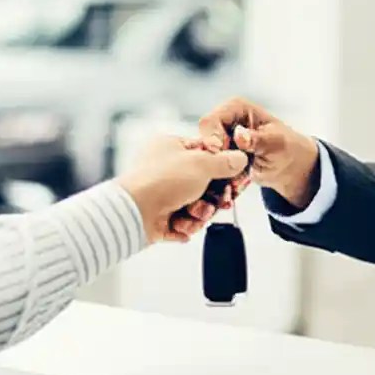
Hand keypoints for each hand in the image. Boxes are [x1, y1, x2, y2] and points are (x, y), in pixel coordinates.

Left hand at [117, 135, 248, 243]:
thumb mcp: (202, 163)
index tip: (235, 179)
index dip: (222, 168)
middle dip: (212, 197)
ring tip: (193, 214)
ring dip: (199, 214)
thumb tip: (239, 158)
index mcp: (171, 148)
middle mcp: (165, 170)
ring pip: (195, 206)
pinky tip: (181, 225)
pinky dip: (185, 226)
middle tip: (220, 201)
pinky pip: (183, 223)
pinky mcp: (158, 217)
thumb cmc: (161, 181)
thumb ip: (225, 161)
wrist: (134, 213)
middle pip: (204, 184)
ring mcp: (161, 194)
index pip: (205, 154)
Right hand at [198, 98, 320, 210]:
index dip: (212, 139)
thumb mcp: (275, 143)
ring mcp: (220, 140)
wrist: (290, 167)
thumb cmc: (287, 148)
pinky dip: (218, 177)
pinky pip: (210, 167)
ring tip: (232, 178)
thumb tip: (239, 135)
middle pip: (203, 139)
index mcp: (236, 108)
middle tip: (228, 170)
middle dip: (213, 157)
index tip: (221, 154)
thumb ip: (256, 139)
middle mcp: (224, 121)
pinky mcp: (220, 157)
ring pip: (204, 156)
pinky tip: (229, 183)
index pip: (210, 121)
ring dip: (216, 170)